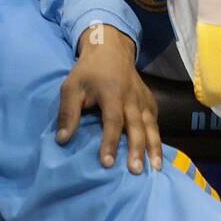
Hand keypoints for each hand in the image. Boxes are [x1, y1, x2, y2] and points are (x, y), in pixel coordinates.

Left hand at [57, 25, 161, 173]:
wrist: (111, 49)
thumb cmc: (88, 72)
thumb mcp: (71, 87)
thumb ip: (68, 113)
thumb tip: (62, 140)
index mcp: (111, 93)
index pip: (113, 121)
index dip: (110, 142)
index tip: (107, 163)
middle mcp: (131, 98)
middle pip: (136, 126)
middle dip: (137, 149)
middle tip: (136, 171)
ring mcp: (143, 99)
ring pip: (151, 126)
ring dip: (154, 147)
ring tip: (155, 168)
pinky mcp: (150, 101)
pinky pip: (155, 121)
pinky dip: (158, 138)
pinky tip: (157, 155)